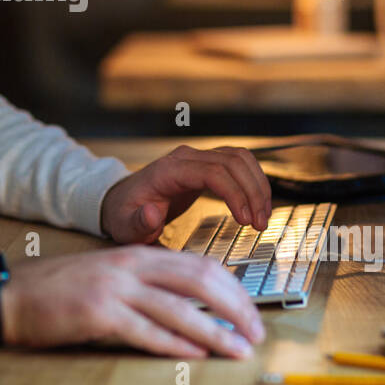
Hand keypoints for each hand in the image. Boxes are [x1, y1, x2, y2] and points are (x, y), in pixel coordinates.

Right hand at [0, 246, 265, 357]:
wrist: (11, 294)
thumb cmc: (59, 291)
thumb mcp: (109, 275)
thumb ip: (145, 283)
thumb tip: (191, 305)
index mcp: (135, 254)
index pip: (198, 264)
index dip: (232, 289)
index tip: (251, 312)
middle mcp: (129, 266)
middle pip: (198, 280)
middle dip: (235, 307)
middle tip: (255, 331)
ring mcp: (113, 288)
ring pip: (178, 307)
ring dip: (215, 331)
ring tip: (237, 349)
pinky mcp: (97, 313)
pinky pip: (145, 330)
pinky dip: (174, 343)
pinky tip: (195, 354)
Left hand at [100, 144, 271, 243]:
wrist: (121, 202)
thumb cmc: (124, 214)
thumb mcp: (125, 226)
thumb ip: (137, 222)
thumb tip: (151, 213)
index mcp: (168, 171)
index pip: (212, 172)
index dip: (235, 193)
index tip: (246, 220)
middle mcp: (184, 158)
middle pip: (231, 162)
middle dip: (252, 192)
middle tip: (260, 224)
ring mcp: (196, 159)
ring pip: (239, 159)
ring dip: (257, 185)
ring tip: (263, 217)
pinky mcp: (205, 165)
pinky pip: (237, 164)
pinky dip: (252, 181)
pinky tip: (257, 204)